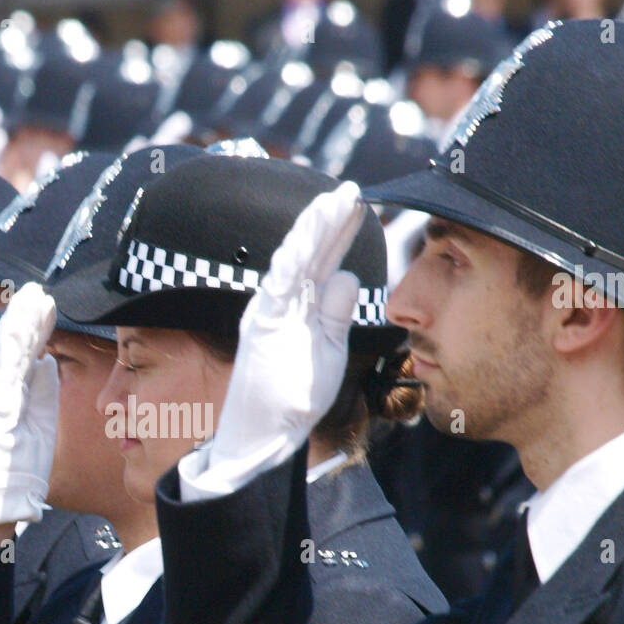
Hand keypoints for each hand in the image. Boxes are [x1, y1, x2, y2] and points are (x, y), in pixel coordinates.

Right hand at [0, 282, 57, 525]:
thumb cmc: (17, 470)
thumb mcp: (40, 425)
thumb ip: (42, 391)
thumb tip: (47, 360)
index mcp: (10, 395)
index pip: (23, 354)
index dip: (34, 328)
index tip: (46, 304)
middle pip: (14, 348)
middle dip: (26, 318)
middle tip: (39, 291)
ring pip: (7, 353)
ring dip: (19, 324)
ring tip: (32, 298)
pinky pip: (4, 372)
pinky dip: (12, 346)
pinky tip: (21, 326)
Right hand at [180, 182, 363, 495]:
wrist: (264, 434)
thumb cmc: (294, 397)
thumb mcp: (328, 350)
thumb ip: (336, 314)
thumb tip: (347, 276)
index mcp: (299, 307)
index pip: (324, 262)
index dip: (340, 234)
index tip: (360, 207)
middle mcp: (283, 302)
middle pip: (311, 253)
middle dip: (331, 220)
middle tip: (353, 190)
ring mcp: (271, 310)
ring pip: (295, 260)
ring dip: (315, 228)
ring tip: (337, 200)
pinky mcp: (263, 323)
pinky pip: (281, 283)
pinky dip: (296, 255)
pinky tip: (311, 233)